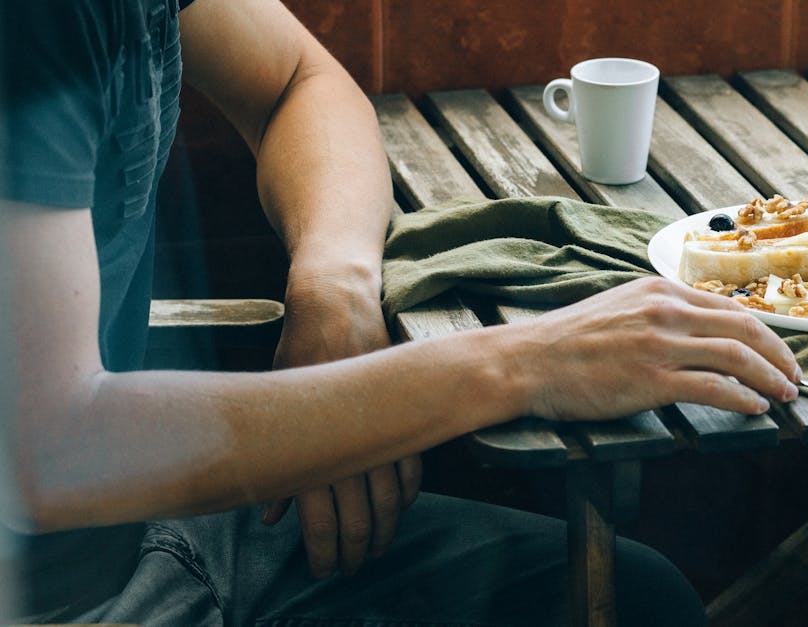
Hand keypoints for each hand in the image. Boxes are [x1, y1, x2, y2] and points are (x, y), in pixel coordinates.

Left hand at [261, 269, 420, 576]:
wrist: (335, 302)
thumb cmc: (297, 350)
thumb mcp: (274, 401)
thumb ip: (277, 462)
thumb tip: (271, 517)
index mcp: (308, 438)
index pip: (319, 515)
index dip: (325, 550)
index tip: (326, 568)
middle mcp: (345, 435)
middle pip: (358, 513)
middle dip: (357, 547)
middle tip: (355, 563)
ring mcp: (378, 422)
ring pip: (390, 494)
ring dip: (386, 525)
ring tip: (379, 544)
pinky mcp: (403, 406)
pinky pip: (414, 461)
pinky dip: (409, 489)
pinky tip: (401, 505)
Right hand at [517, 277, 801, 420]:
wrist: (528, 361)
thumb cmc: (567, 341)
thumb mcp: (619, 308)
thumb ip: (657, 312)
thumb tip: (695, 331)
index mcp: (659, 289)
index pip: (728, 307)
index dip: (763, 331)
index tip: (778, 350)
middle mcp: (666, 310)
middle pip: (744, 328)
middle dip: (779, 353)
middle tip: (795, 374)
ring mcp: (660, 344)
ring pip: (736, 356)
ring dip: (770, 377)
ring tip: (785, 394)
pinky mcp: (652, 379)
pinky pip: (714, 387)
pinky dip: (743, 398)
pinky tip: (756, 408)